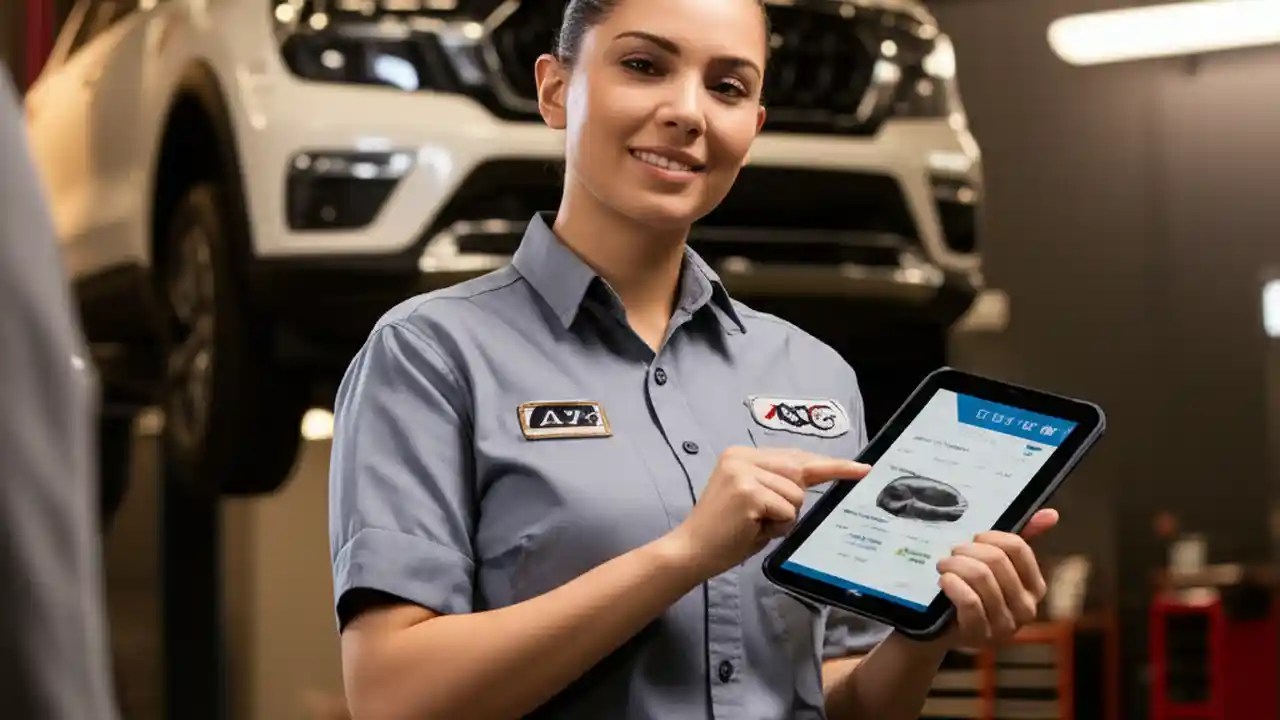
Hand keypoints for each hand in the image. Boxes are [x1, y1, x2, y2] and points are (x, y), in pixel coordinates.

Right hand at [666, 447, 870, 578]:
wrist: (692, 550)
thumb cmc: (725, 532)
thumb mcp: (754, 500)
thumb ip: (777, 485)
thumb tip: (811, 480)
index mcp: (741, 455)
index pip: (794, 456)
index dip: (829, 464)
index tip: (861, 467)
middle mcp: (742, 457)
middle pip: (800, 470)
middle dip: (816, 486)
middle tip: (837, 485)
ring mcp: (744, 472)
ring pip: (797, 495)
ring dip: (785, 517)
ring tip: (756, 525)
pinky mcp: (749, 492)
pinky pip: (787, 511)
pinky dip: (777, 527)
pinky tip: (752, 530)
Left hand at [936, 509, 1058, 648]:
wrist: (942, 629)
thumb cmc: (972, 591)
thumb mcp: (995, 566)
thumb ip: (1019, 541)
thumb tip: (1052, 514)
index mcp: (1035, 587)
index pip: (1018, 548)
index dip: (991, 537)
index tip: (974, 539)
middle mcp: (1026, 608)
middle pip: (996, 560)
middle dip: (968, 551)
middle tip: (953, 553)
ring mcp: (1005, 625)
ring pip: (981, 577)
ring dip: (955, 565)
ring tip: (943, 566)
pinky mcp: (980, 635)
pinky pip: (969, 601)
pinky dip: (953, 585)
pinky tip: (944, 581)